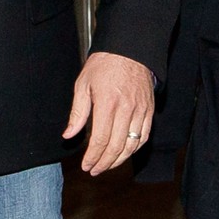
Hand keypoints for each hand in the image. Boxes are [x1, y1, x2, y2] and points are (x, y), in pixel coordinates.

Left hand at [63, 51, 153, 175]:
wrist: (130, 49)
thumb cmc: (104, 64)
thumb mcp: (83, 85)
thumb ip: (77, 113)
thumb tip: (69, 135)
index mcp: (107, 103)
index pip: (101, 139)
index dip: (93, 157)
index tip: (86, 165)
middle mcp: (126, 109)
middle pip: (116, 146)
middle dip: (104, 163)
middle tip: (94, 170)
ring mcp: (140, 110)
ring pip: (132, 145)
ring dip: (119, 160)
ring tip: (108, 165)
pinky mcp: (149, 109)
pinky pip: (144, 136)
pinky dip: (135, 148)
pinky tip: (125, 153)